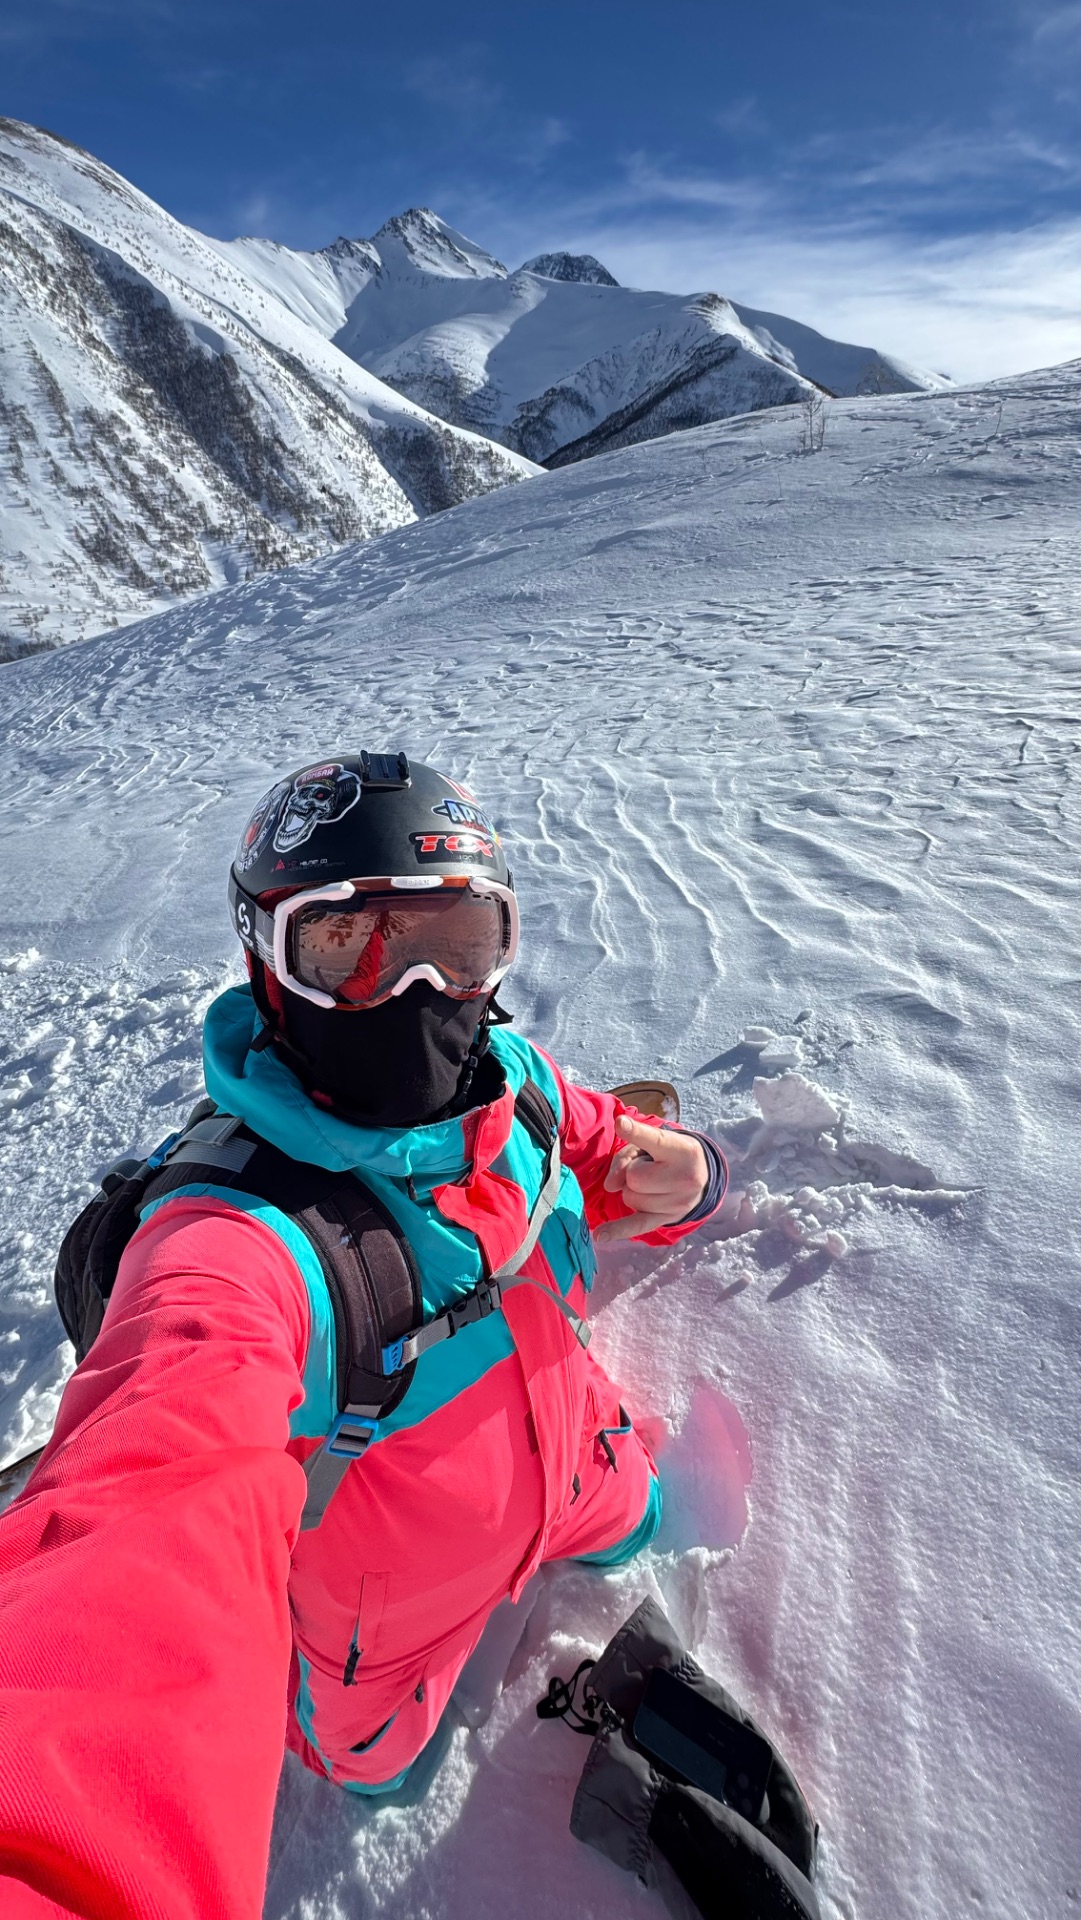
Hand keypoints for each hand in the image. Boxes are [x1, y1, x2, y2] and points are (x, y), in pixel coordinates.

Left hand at [595, 1114, 708, 1242]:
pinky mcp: (667, 1220)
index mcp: (682, 1150)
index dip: (635, 1132)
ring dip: (632, 1190)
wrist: (702, 1176)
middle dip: (633, 1172)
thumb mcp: (654, 1144)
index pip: (654, 1140)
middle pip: (634, 1177)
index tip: (620, 1123)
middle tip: (649, 1168)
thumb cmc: (670, 1155)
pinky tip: (601, 1235)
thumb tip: (609, 1186)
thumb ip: (627, 1156)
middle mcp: (685, 1178)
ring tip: (651, 1183)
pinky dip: (617, 1230)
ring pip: (630, 1198)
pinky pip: (636, 1226)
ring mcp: (677, 1203)